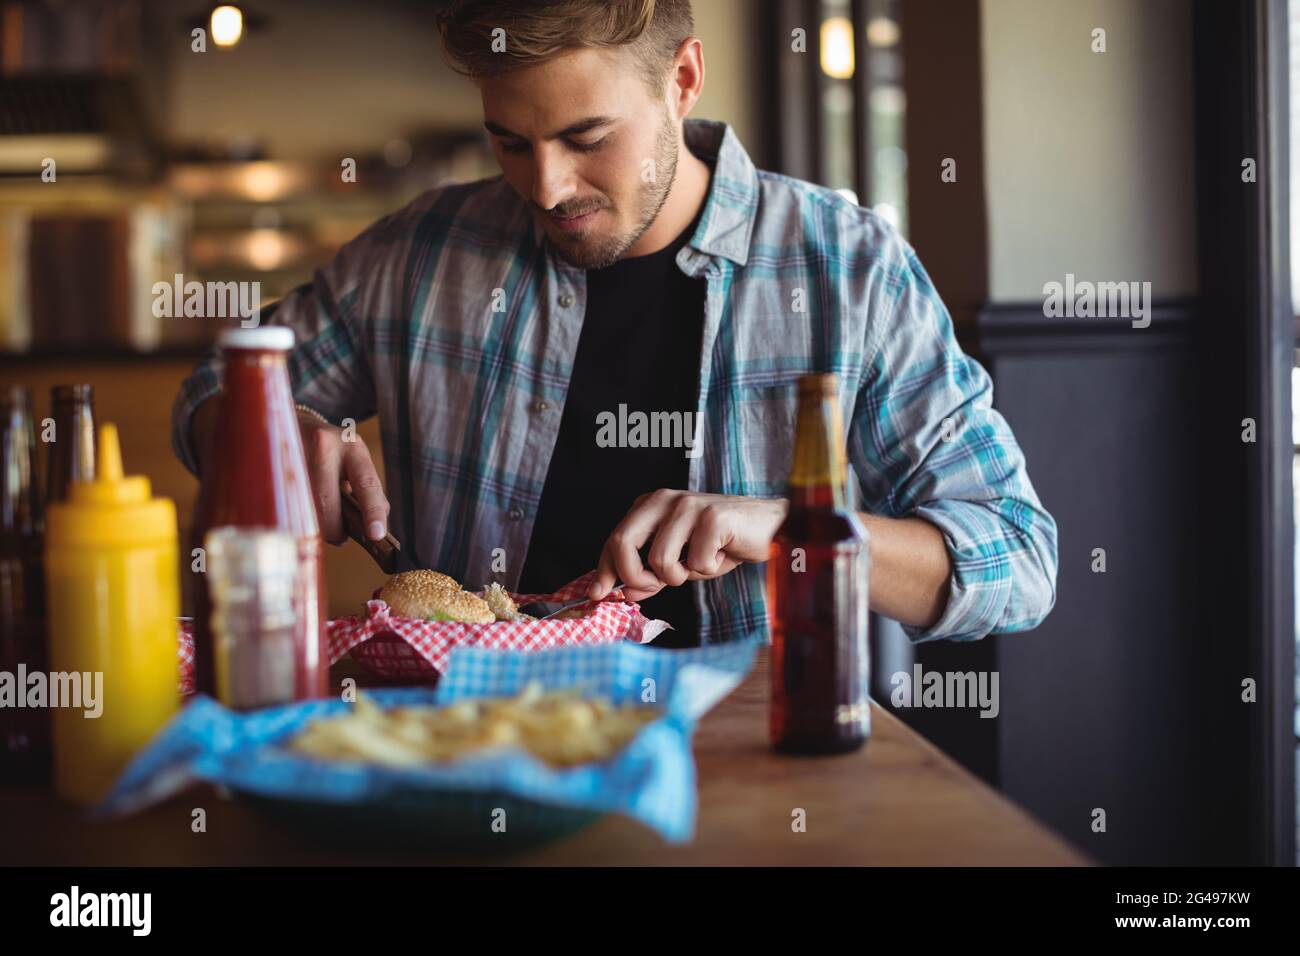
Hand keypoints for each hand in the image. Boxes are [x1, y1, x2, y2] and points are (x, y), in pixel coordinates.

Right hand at [299, 413, 389, 545]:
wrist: (294, 423)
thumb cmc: (330, 450)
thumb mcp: (352, 461)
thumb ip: (362, 490)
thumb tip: (368, 528)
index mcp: (351, 447)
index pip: (366, 483)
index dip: (372, 511)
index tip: (376, 534)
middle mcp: (323, 445)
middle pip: (327, 502)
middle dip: (335, 528)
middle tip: (339, 537)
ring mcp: (295, 453)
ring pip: (305, 505)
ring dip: (316, 523)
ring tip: (322, 523)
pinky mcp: (275, 464)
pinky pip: (287, 501)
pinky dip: (298, 514)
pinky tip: (302, 511)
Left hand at [590, 490, 788, 601]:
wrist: (766, 529)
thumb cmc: (721, 544)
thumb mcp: (680, 562)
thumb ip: (651, 574)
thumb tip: (625, 593)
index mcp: (650, 505)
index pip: (615, 538)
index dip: (604, 569)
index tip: (597, 594)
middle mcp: (664, 499)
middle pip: (623, 541)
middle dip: (631, 575)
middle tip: (652, 587)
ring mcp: (688, 505)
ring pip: (660, 560)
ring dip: (680, 575)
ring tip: (701, 563)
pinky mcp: (712, 517)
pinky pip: (696, 563)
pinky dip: (709, 569)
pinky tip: (722, 554)